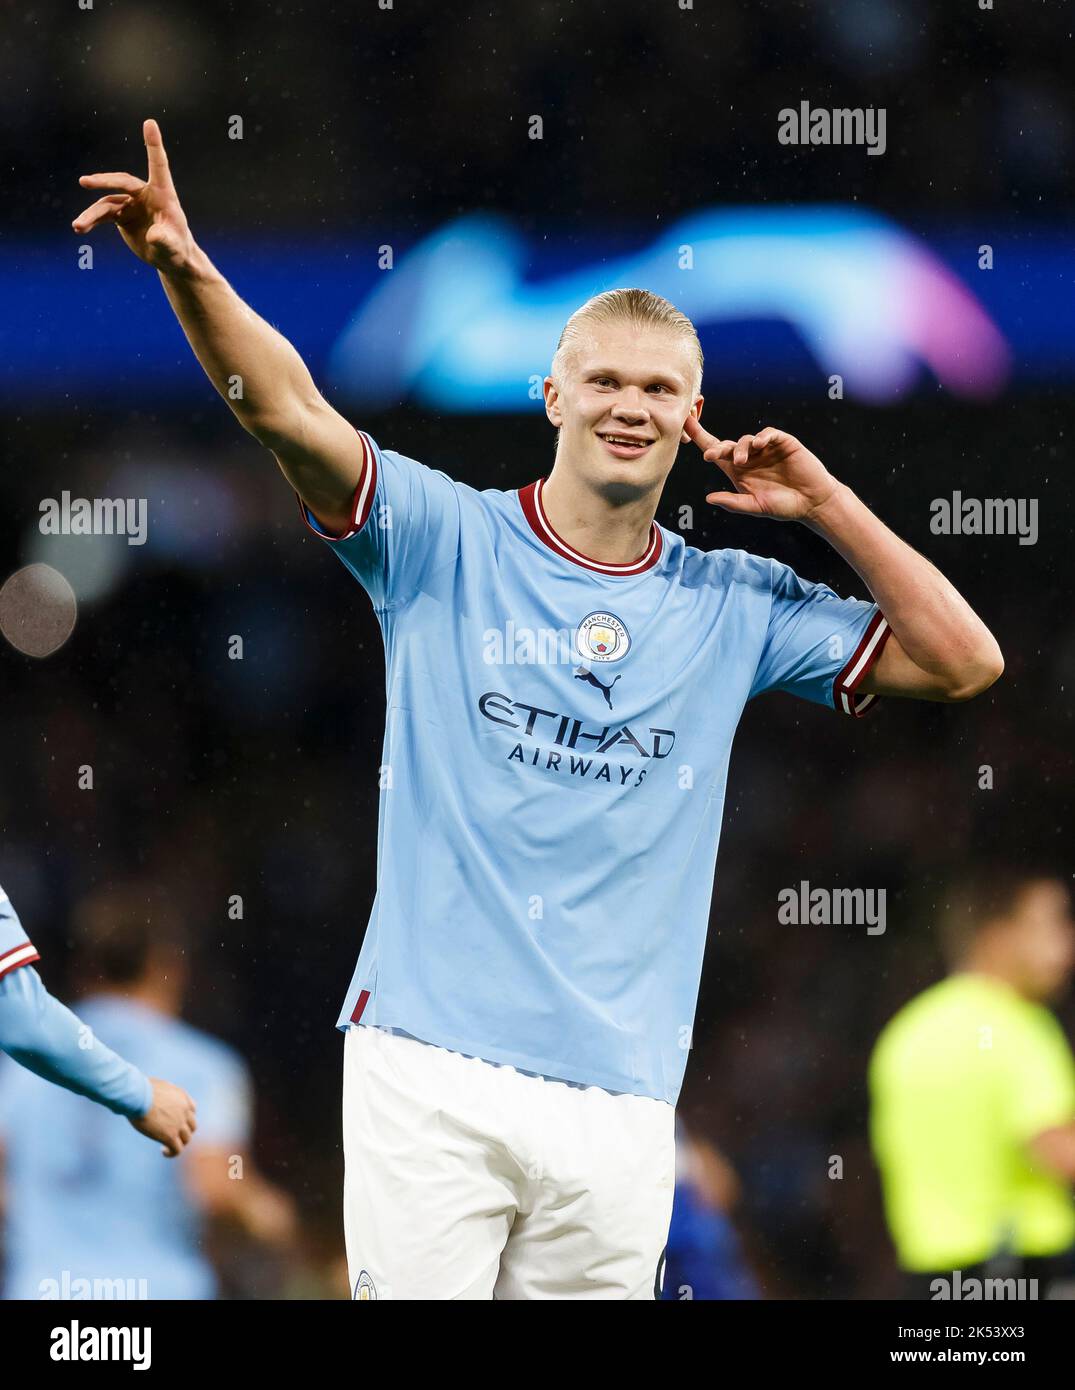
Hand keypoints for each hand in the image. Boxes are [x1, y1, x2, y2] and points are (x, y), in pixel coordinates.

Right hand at [72, 119, 195, 272]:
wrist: (170, 258)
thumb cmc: (177, 248)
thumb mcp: (173, 246)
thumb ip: (164, 239)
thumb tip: (153, 235)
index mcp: (162, 194)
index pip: (158, 166)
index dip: (153, 145)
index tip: (150, 123)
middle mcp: (145, 195)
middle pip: (122, 182)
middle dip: (104, 181)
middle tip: (85, 182)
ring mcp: (131, 204)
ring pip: (107, 203)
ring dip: (91, 214)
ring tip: (78, 226)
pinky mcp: (122, 215)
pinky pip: (102, 215)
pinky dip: (91, 221)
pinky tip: (80, 229)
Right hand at [128, 1077, 196, 1156]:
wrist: (139, 1096)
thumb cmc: (141, 1089)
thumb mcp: (158, 1085)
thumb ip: (162, 1093)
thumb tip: (153, 1095)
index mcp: (182, 1097)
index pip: (192, 1110)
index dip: (185, 1117)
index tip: (175, 1122)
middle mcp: (185, 1111)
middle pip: (192, 1126)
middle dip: (184, 1132)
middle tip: (171, 1135)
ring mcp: (179, 1124)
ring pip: (186, 1139)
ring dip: (178, 1144)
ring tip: (166, 1146)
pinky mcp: (170, 1135)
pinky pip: (177, 1149)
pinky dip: (172, 1153)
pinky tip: (163, 1151)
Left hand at [683, 415, 840, 520]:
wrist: (812, 502)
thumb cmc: (783, 506)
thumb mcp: (755, 506)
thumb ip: (733, 502)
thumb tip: (708, 499)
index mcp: (737, 471)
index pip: (715, 450)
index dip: (700, 437)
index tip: (685, 425)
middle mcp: (749, 457)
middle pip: (726, 444)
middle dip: (716, 447)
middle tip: (711, 455)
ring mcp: (765, 449)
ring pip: (745, 439)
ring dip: (740, 448)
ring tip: (741, 461)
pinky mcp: (783, 442)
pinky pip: (768, 434)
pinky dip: (761, 437)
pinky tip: (757, 445)